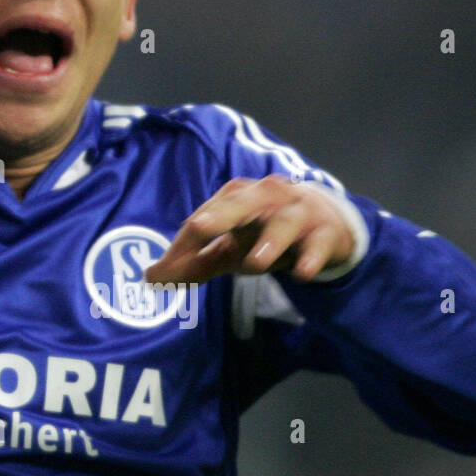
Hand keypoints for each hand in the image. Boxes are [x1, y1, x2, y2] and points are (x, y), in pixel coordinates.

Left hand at [144, 175, 354, 284]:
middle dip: (221, 214)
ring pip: (283, 222)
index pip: (204, 219)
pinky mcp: (325, 233)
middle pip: (242, 203)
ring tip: (256, 263)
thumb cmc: (262, 235)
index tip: (167, 271)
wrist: (324, 227)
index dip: (185, 244)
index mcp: (235, 196)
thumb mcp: (227, 250)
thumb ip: (192, 264)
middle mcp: (265, 197)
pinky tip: (302, 274)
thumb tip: (150, 278)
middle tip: (200, 228)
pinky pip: (317, 244)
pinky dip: (309, 258)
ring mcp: (298, 212)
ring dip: (269, 242)